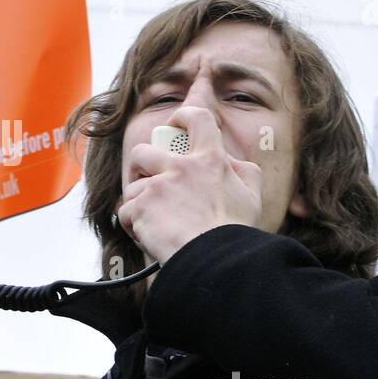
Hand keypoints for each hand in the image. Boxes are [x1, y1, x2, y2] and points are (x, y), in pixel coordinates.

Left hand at [117, 105, 261, 264]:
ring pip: (133, 186)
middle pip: (143, 151)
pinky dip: (134, 225)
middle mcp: (181, 167)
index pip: (197, 119)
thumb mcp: (251, 196)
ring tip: (155, 221)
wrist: (216, 262)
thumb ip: (243, 172)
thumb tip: (232, 161)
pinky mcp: (141, 208)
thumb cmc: (234, 233)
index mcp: (210, 160)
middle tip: (149, 181)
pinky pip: (126, 211)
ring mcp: (158, 187)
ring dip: (140, 203)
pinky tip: (149, 235)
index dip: (183, 116)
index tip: (176, 123)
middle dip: (141, 166)